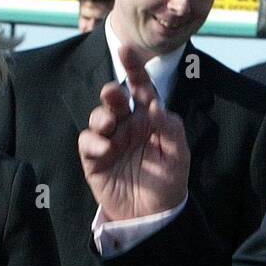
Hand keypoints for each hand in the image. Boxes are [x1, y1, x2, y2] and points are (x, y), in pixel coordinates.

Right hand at [78, 43, 189, 220]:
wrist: (153, 216)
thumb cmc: (168, 183)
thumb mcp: (178, 156)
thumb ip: (170, 129)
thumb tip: (155, 105)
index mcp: (148, 119)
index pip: (140, 88)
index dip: (133, 68)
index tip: (126, 49)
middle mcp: (127, 126)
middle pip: (115, 100)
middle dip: (111, 93)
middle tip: (113, 92)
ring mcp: (110, 141)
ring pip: (98, 117)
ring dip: (101, 117)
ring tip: (109, 125)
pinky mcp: (94, 159)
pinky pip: (87, 143)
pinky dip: (93, 142)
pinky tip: (103, 149)